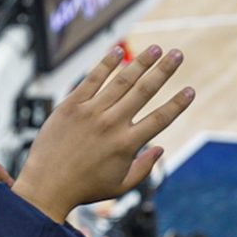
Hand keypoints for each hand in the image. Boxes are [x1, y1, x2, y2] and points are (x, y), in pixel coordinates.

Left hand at [10, 45, 193, 222]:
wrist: (45, 187)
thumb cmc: (84, 189)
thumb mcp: (120, 186)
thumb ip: (144, 168)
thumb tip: (160, 148)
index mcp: (127, 145)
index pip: (160, 119)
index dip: (178, 103)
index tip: (191, 90)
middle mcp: (111, 124)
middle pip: (144, 91)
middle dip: (164, 71)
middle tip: (178, 54)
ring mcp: (91, 112)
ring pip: (121, 81)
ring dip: (141, 62)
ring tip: (156, 48)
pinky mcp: (71, 105)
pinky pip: (91, 79)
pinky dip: (106, 64)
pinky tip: (118, 50)